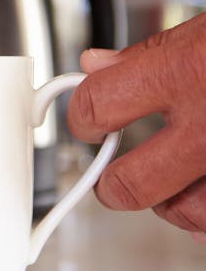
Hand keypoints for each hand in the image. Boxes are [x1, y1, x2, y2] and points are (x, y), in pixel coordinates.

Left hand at [67, 13, 205, 243]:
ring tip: (180, 178)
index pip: (98, 105)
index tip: (84, 120)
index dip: (81, 115)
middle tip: (114, 171)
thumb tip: (96, 65)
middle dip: (114, 181)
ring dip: (176, 202)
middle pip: (130, 185)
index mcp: (190, 70)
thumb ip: (152, 53)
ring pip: (188, 216)